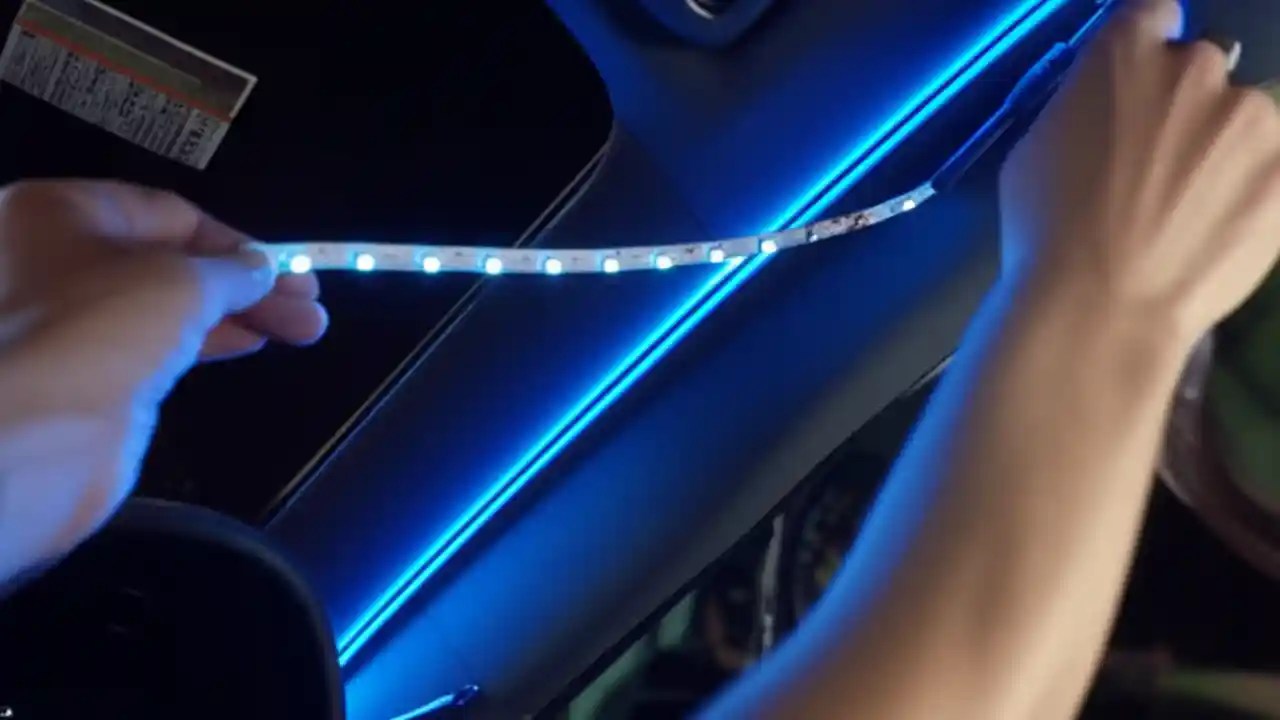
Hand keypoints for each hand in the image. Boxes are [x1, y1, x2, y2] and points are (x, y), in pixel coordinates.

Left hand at [0, 180, 325, 571]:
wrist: (34, 436)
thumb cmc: (101, 329)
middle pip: (171, 260)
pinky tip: (251, 342)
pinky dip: (203, 340)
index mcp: (57, 213)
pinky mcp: (84, 371)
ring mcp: (67, 319)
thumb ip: (233, 270)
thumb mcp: (183, 282)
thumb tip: (263, 269)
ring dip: (238, 314)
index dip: (234, 240)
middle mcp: (53, 259)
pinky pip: (153, 343)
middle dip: (246, 283)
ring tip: (305, 329)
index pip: (167, 213)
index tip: (288, 267)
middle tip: (309, 304)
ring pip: (166, 304)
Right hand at [1000, 0, 1279, 347]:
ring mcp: (1254, 121)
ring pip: (1245, 123)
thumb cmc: (1046, 231)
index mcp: (1125, 53)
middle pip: (1203, 70)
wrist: (1102, 307)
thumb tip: (1106, 115)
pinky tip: (1215, 235)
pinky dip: (1252, 196)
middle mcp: (1199, 69)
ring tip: (1189, 213)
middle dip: (1184, 107)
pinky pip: (1271, 172)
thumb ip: (1082, 111)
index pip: (1156, 16)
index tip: (1138, 89)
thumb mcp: (1034, 150)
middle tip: (1156, 169)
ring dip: (1224, 153)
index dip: (1146, 51)